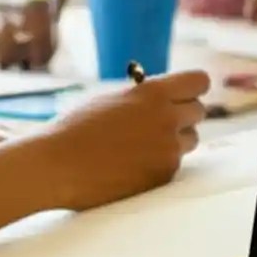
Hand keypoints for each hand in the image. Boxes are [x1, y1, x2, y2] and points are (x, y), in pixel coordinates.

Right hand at [39, 71, 209, 210]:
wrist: (56, 166)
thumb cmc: (76, 128)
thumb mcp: (112, 98)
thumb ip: (144, 95)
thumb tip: (167, 94)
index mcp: (153, 92)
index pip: (200, 81)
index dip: (192, 88)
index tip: (184, 94)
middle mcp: (167, 118)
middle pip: (199, 111)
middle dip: (184, 114)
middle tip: (162, 121)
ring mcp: (169, 149)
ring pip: (191, 139)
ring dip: (175, 140)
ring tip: (141, 144)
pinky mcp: (164, 174)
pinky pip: (175, 164)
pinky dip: (160, 163)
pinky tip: (132, 164)